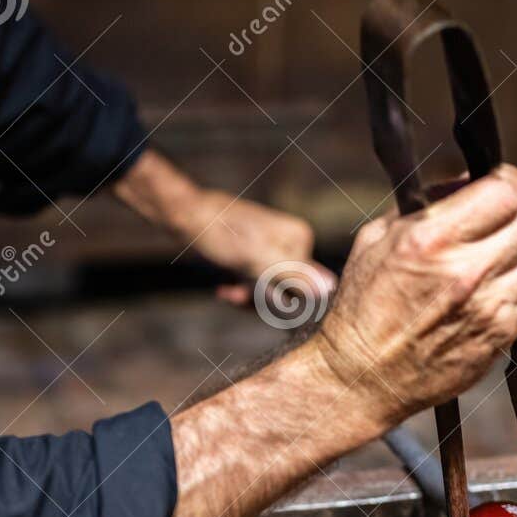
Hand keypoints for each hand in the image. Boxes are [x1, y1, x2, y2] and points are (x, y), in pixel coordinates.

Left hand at [111, 149, 336, 307]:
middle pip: (290, 291)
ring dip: (249, 297)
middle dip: (263, 299)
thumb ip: (294, 275)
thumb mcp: (256, 260)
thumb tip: (331, 289)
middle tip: (237, 295)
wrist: (185, 217)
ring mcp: (274, 248)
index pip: (308, 288)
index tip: (255, 297)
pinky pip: (258, 282)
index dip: (282, 300)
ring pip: (271, 289)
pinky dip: (241, 289)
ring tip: (227, 293)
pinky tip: (223, 289)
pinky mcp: (255, 254)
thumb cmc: (219, 236)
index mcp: (301, 239)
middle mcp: (293, 242)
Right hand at [312, 165, 516, 427]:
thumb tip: (468, 183)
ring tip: (496, 257)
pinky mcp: (501, 336)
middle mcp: (467, 271)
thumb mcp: (377, 239)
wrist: (362, 378)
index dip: (507, 180)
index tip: (498, 184)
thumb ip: (426, 205)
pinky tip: (495, 289)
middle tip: (501, 220)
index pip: (506, 190)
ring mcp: (490, 307)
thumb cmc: (362, 308)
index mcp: (431, 240)